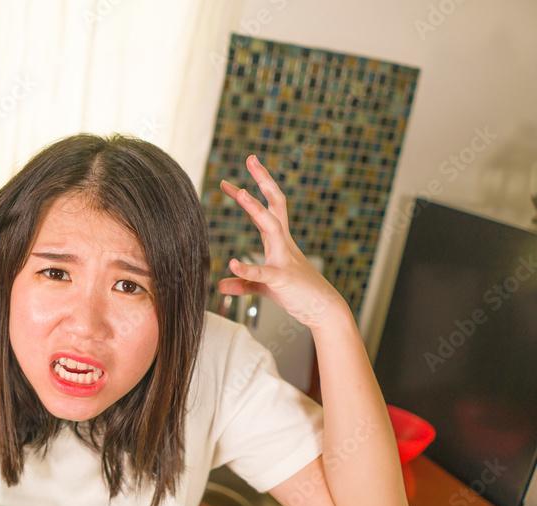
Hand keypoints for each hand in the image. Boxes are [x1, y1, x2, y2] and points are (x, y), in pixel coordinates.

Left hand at [217, 156, 347, 329]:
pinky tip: (233, 263)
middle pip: (275, 204)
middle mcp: (283, 243)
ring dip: (257, 209)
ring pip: (272, 227)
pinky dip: (248, 268)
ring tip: (240, 193)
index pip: (265, 209)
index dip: (248, 194)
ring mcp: (285, 258)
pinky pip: (264, 272)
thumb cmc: (296, 293)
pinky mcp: (283, 278)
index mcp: (279, 241)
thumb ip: (243, 282)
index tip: (228, 182)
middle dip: (264, 180)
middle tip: (251, 159)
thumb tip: (220, 285)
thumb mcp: (264, 286)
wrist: (322, 310)